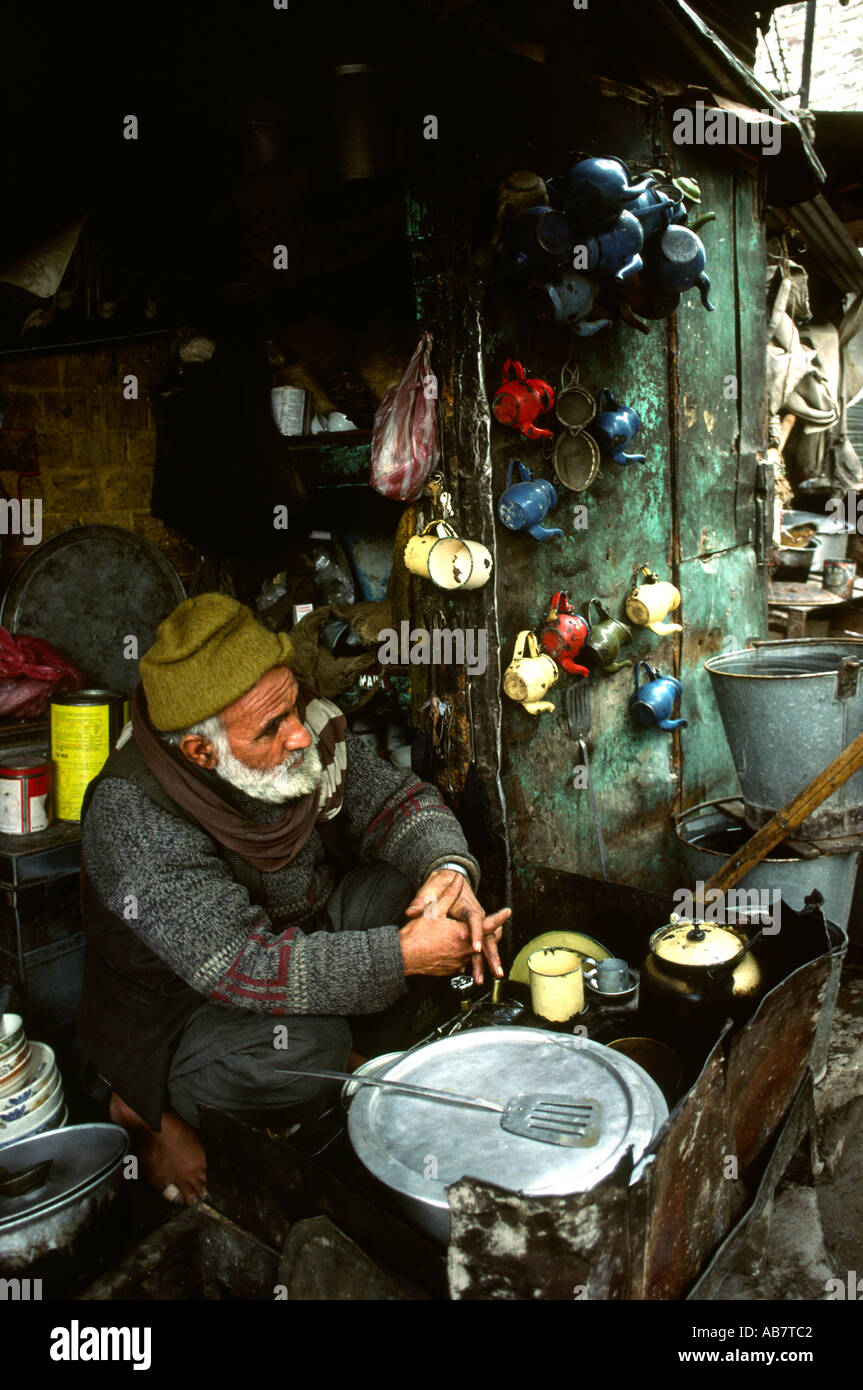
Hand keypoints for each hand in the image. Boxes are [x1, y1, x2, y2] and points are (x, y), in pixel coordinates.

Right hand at [404, 869, 510, 984]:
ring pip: (472, 954)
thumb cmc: (417, 933)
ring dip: (475, 948)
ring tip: (476, 945)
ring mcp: (457, 962)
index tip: (507, 912)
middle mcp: (463, 949)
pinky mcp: (450, 970)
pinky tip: (456, 951)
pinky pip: (461, 962)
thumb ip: (449, 894)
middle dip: (492, 939)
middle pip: (486, 945)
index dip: (499, 918)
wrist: (404, 955)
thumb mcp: (433, 909)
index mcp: (462, 933)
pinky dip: (462, 956)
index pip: (488, 925)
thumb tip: (458, 879)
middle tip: (498, 932)